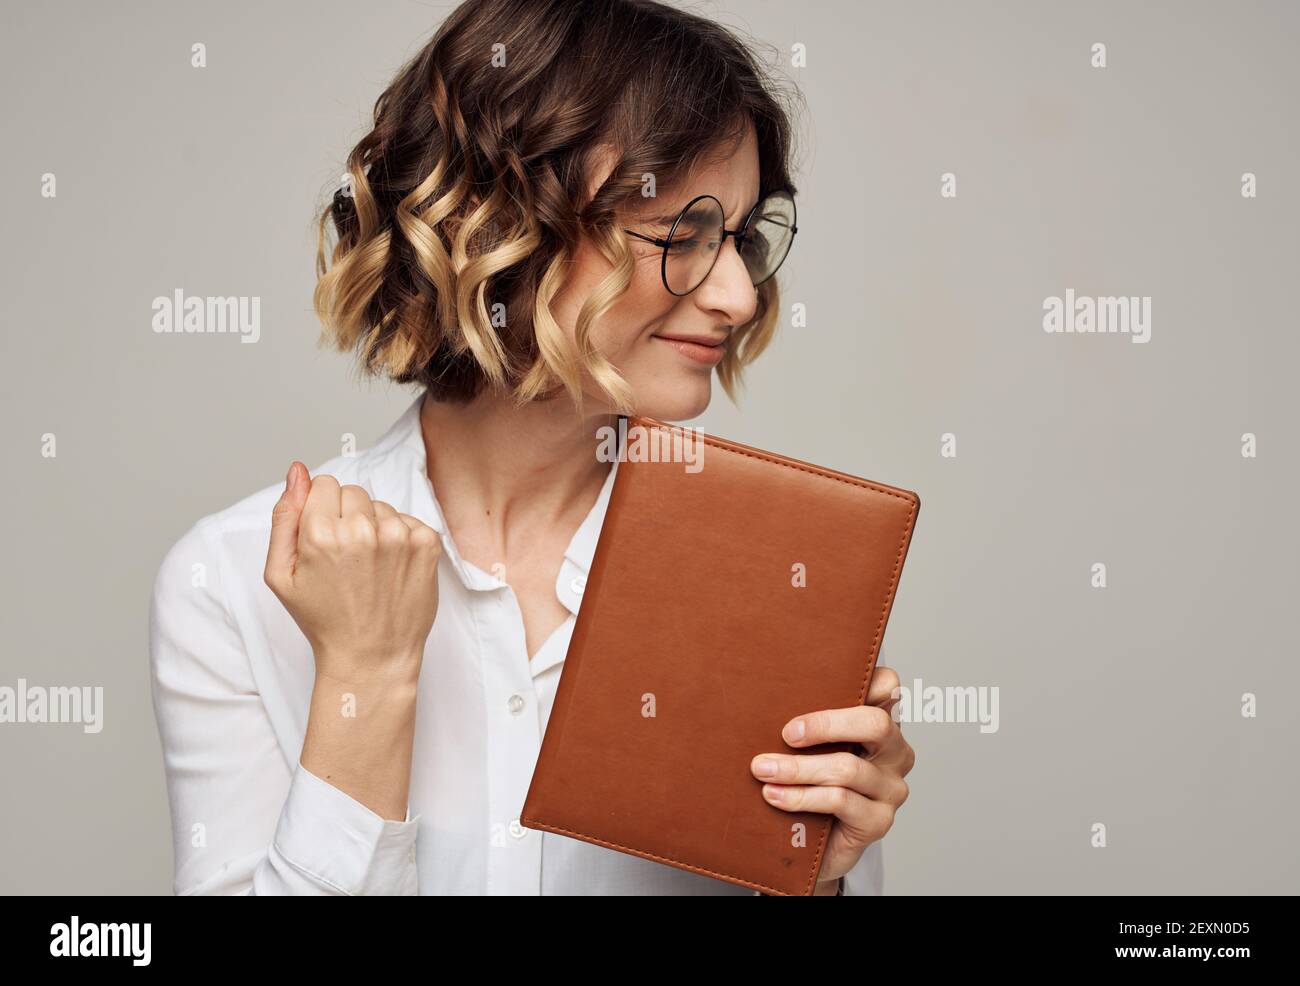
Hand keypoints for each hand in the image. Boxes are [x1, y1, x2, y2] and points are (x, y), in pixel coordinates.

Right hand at [263, 461, 442, 683]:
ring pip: (381, 506)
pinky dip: (400, 539)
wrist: (372, 657)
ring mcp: (399, 536)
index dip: (321, 511)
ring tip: (369, 568)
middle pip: (353, 492)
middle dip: (348, 517)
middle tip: (347, 560)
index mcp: (321, 534)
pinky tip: (390, 569)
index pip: (323, 484)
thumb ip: (284, 516)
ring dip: (375, 528)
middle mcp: (363, 530)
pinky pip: (408, 520)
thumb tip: (297, 471)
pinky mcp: (427, 543)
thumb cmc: (324, 620)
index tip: (325, 540)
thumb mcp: (281, 575)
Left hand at [749, 665, 913, 893]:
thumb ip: (807, 724)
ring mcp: (890, 789)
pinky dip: (802, 797)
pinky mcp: (878, 821)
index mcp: (882, 724)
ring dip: (798, 769)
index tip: (823, 681)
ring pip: (847, 768)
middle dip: (825, 725)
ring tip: (763, 770)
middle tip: (785, 734)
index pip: (888, 686)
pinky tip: (774, 796)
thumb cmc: (809, 784)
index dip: (868, 679)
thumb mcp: (810, 747)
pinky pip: (840, 801)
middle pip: (875, 724)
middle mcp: (895, 753)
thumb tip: (764, 698)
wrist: (813, 845)